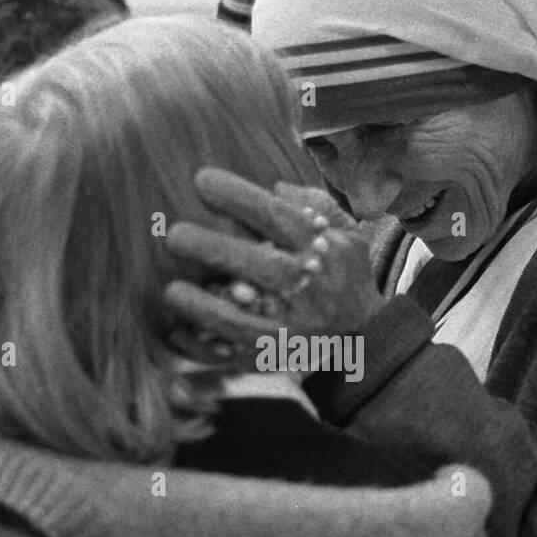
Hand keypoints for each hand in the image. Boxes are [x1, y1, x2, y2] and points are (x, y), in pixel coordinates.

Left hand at [163, 168, 383, 365]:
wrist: (365, 333)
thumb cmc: (343, 273)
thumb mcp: (345, 233)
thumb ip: (315, 205)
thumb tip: (276, 186)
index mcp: (321, 250)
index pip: (279, 219)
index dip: (241, 198)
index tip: (201, 180)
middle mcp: (307, 290)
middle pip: (262, 268)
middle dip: (218, 251)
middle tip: (175, 235)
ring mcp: (290, 328)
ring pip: (245, 322)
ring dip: (206, 309)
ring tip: (171, 292)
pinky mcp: (273, 357)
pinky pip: (234, 356)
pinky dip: (204, 349)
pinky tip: (176, 334)